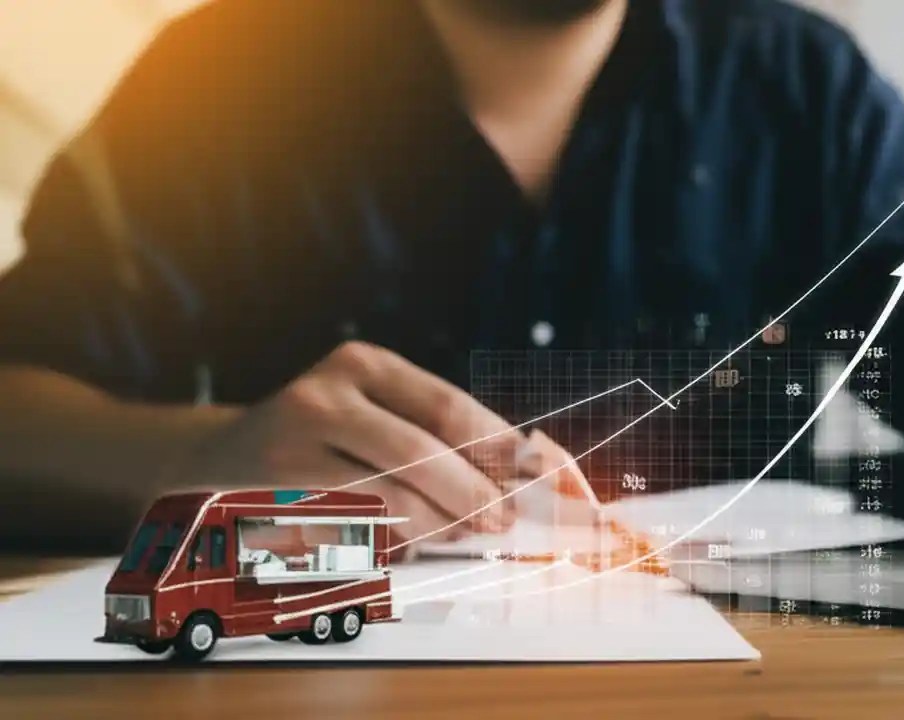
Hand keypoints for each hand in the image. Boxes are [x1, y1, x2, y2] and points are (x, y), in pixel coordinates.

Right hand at [170, 342, 580, 545]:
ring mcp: (294, 447)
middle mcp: (324, 396)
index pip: (446, 405)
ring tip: (471, 531)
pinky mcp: (277, 496)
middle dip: (476, 492)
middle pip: (423, 451)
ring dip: (443, 521)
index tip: (533, 471)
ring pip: (393, 494)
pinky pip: (357, 525)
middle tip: (505, 517)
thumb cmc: (319, 438)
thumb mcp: (370, 410)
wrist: (219, 460)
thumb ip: (433, 431)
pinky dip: (400, 537)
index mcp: (361, 364)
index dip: (497, 443)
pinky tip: (422, 538)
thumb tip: (515, 468)